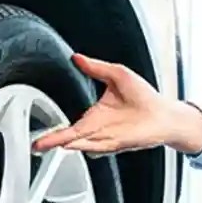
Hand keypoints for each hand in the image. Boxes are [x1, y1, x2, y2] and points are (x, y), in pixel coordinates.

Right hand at [31, 54, 201, 155]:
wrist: (165, 114)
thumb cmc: (145, 97)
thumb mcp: (117, 75)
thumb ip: (96, 68)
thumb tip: (78, 57)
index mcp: (95, 116)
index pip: (70, 125)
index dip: (54, 131)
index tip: (39, 135)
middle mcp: (98, 130)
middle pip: (70, 138)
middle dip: (53, 141)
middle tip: (36, 144)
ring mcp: (107, 138)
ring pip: (81, 143)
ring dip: (67, 143)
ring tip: (49, 143)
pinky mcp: (118, 142)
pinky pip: (98, 146)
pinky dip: (85, 145)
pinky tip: (73, 143)